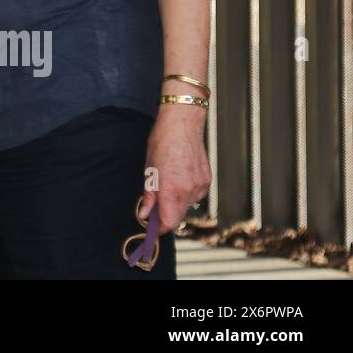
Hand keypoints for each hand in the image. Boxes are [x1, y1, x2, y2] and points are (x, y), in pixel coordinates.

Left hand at [139, 105, 210, 234]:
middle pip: (178, 216)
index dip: (160, 228)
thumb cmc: (162, 142)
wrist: (183, 124)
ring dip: (177, 201)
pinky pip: (196, 194)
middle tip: (155, 204)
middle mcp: (188, 190)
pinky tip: (180, 176)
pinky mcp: (207, 180)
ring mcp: (200, 186)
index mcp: (171, 188)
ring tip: (169, 180)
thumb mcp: (149, 168)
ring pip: (187, 205)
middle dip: (166, 214)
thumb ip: (149, 194)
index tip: (152, 227)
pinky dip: (187, 192)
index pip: (169, 222)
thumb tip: (145, 213)